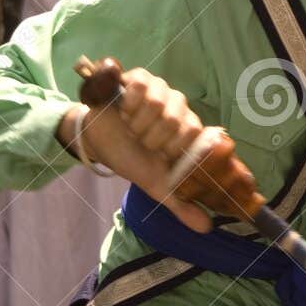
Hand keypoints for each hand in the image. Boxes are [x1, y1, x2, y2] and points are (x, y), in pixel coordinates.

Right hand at [57, 66, 211, 230]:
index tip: (159, 156)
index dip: (173, 148)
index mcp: (188, 129)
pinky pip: (141, 86)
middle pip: (178, 118)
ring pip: (159, 103)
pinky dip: (129, 105)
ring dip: (139, 123)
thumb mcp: (157, 185)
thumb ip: (182, 205)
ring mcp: (161, 89)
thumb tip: (207, 227)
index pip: (195, 133)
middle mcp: (179, 106)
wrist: (98, 142)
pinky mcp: (140, 78)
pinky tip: (124, 111)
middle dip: (154, 138)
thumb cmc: (132, 159)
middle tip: (143, 143)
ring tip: (131, 128)